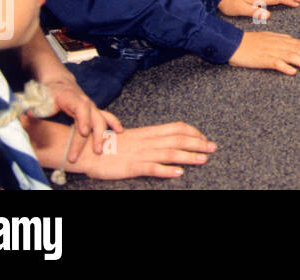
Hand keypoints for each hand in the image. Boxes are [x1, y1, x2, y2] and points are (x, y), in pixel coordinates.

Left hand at [41, 75, 123, 162]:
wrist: (59, 83)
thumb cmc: (50, 92)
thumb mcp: (41, 98)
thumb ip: (37, 107)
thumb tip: (29, 113)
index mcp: (73, 99)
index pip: (81, 109)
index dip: (84, 120)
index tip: (83, 132)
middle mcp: (85, 103)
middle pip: (95, 119)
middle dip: (95, 136)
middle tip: (94, 152)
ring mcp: (91, 108)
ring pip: (102, 120)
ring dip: (102, 135)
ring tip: (100, 150)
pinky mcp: (93, 112)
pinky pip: (106, 117)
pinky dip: (114, 124)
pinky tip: (119, 132)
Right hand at [68, 122, 216, 180]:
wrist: (86, 151)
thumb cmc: (108, 146)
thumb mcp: (132, 137)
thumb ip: (149, 138)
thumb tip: (167, 141)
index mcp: (147, 132)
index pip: (175, 128)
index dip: (192, 132)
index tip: (204, 137)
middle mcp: (146, 141)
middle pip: (177, 140)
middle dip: (197, 143)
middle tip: (213, 147)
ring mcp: (140, 154)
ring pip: (169, 153)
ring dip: (188, 156)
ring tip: (203, 159)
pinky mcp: (131, 167)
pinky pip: (151, 168)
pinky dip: (166, 170)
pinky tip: (179, 173)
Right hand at [228, 31, 299, 74]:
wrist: (232, 44)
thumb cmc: (248, 42)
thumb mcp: (266, 37)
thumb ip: (280, 39)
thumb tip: (292, 41)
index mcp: (278, 38)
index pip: (298, 43)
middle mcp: (277, 43)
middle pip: (297, 49)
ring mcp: (270, 51)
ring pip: (290, 56)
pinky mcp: (262, 59)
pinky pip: (276, 63)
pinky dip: (285, 67)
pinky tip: (293, 72)